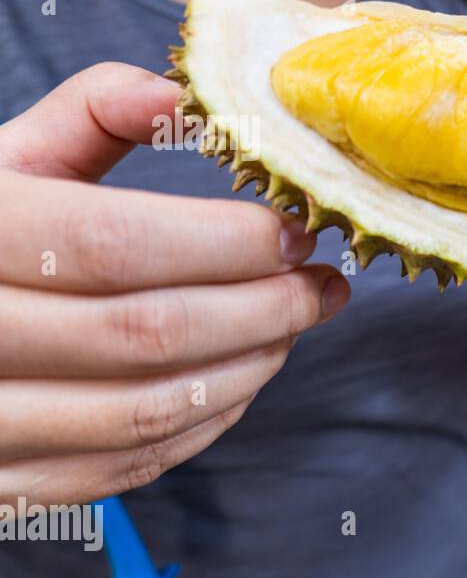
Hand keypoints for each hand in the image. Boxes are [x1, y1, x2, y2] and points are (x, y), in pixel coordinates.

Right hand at [0, 63, 348, 506]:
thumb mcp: (6, 161)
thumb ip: (90, 114)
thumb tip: (183, 97)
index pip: (114, 243)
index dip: (225, 241)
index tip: (297, 232)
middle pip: (145, 332)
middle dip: (263, 309)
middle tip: (324, 286)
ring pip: (144, 409)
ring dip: (247, 370)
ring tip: (293, 327)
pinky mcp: (5, 480)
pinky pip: (127, 462)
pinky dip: (205, 424)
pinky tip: (241, 377)